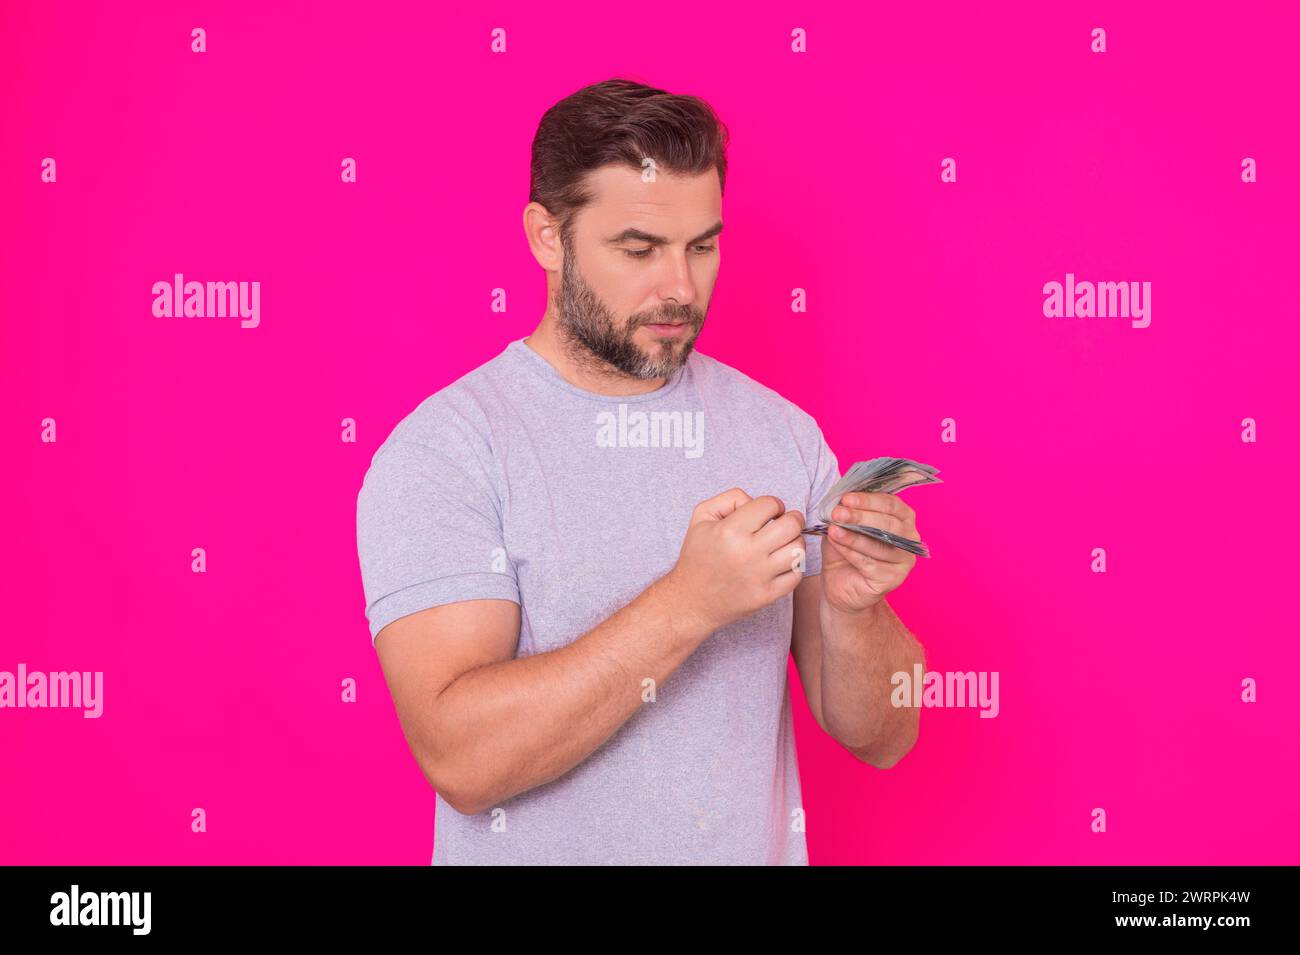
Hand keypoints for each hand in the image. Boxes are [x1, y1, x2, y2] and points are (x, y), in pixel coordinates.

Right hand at [666, 488, 806, 632]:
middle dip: (792, 519)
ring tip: (783, 543)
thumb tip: (756, 501)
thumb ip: (730, 499)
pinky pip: (796, 574)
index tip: (770, 511)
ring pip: (798, 550)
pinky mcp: (767, 595)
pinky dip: (793, 566)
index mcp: (730, 531)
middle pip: (791, 525)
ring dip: (794, 542)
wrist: (691, 601)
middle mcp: (747, 553)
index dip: (773, 504)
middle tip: (785, 522)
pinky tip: (781, 563)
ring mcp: (759, 576)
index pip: (770, 504)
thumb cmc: (697, 557)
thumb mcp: (701, 517)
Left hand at [820, 491, 918, 614]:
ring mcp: (903, 561)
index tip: (846, 498)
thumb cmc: (846, 550)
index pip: (892, 504)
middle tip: (838, 513)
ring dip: (853, 535)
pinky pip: (870, 563)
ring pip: (880, 545)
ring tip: (833, 529)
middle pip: (889, 524)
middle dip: (861, 517)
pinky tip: (836, 543)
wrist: (840, 584)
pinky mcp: (892, 579)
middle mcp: (909, 539)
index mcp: (903, 519)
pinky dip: (851, 551)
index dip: (869, 500)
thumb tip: (840, 499)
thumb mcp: (844, 525)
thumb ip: (848, 511)